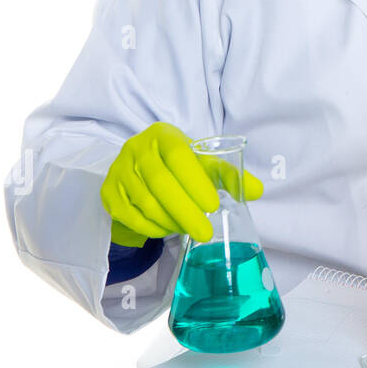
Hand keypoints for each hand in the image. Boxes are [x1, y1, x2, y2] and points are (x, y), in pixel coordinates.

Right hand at [100, 123, 262, 246]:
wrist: (143, 162)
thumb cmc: (180, 163)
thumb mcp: (204, 162)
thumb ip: (230, 174)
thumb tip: (257, 190)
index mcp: (163, 135)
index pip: (179, 156)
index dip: (196, 182)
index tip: (214, 205)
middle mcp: (136, 149)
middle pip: (160, 183)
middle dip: (186, 211)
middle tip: (206, 232)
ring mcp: (119, 170)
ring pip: (145, 202)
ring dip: (170, 221)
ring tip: (192, 230)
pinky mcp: (109, 192)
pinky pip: (130, 216)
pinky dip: (152, 228)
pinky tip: (169, 230)